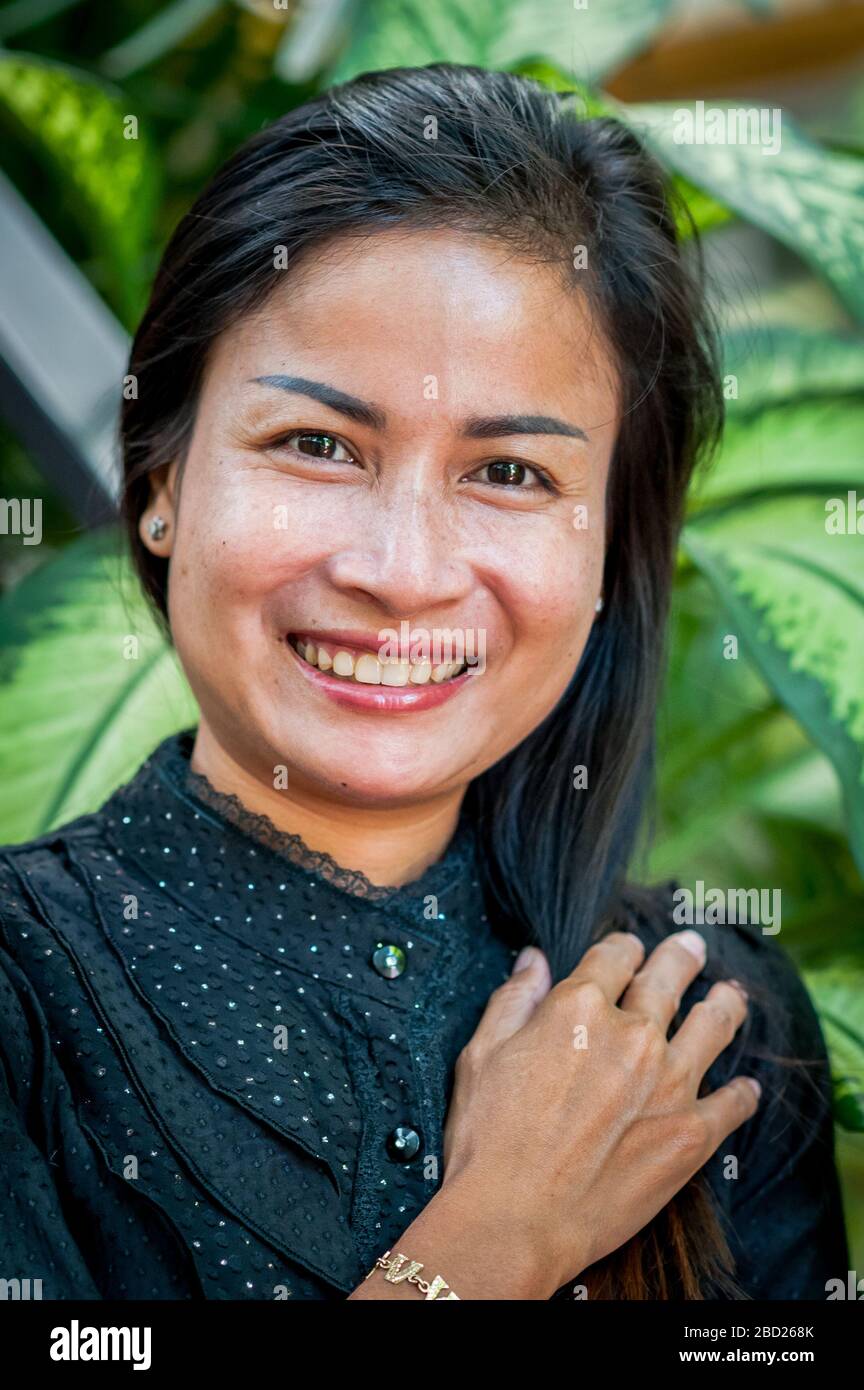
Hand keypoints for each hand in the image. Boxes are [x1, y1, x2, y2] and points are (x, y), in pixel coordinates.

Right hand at [440, 929, 758, 1297]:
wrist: (515, 1219)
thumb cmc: (488, 1139)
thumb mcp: (481, 1054)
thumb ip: (514, 999)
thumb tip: (534, 959)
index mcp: (578, 1008)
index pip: (613, 955)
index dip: (622, 946)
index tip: (628, 948)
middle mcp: (631, 1035)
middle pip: (668, 978)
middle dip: (681, 958)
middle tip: (693, 947)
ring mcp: (668, 1083)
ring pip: (712, 1026)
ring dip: (724, 1004)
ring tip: (732, 995)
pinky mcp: (691, 1134)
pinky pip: (731, 1103)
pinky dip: (743, 1094)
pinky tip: (747, 1088)